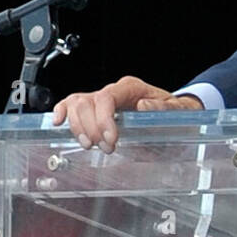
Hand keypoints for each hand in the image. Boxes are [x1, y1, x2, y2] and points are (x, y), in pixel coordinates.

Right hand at [51, 75, 203, 153]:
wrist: (172, 114)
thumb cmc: (172, 113)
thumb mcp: (177, 110)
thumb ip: (163, 108)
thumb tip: (145, 105)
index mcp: (131, 88)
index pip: (107, 98)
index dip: (103, 119)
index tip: (110, 140)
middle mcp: (113, 91)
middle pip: (87, 102)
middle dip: (92, 128)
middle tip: (106, 147)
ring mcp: (101, 99)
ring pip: (76, 104)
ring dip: (78, 127)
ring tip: (90, 145)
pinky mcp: (94, 109)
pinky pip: (71, 104)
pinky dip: (62, 112)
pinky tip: (59, 123)